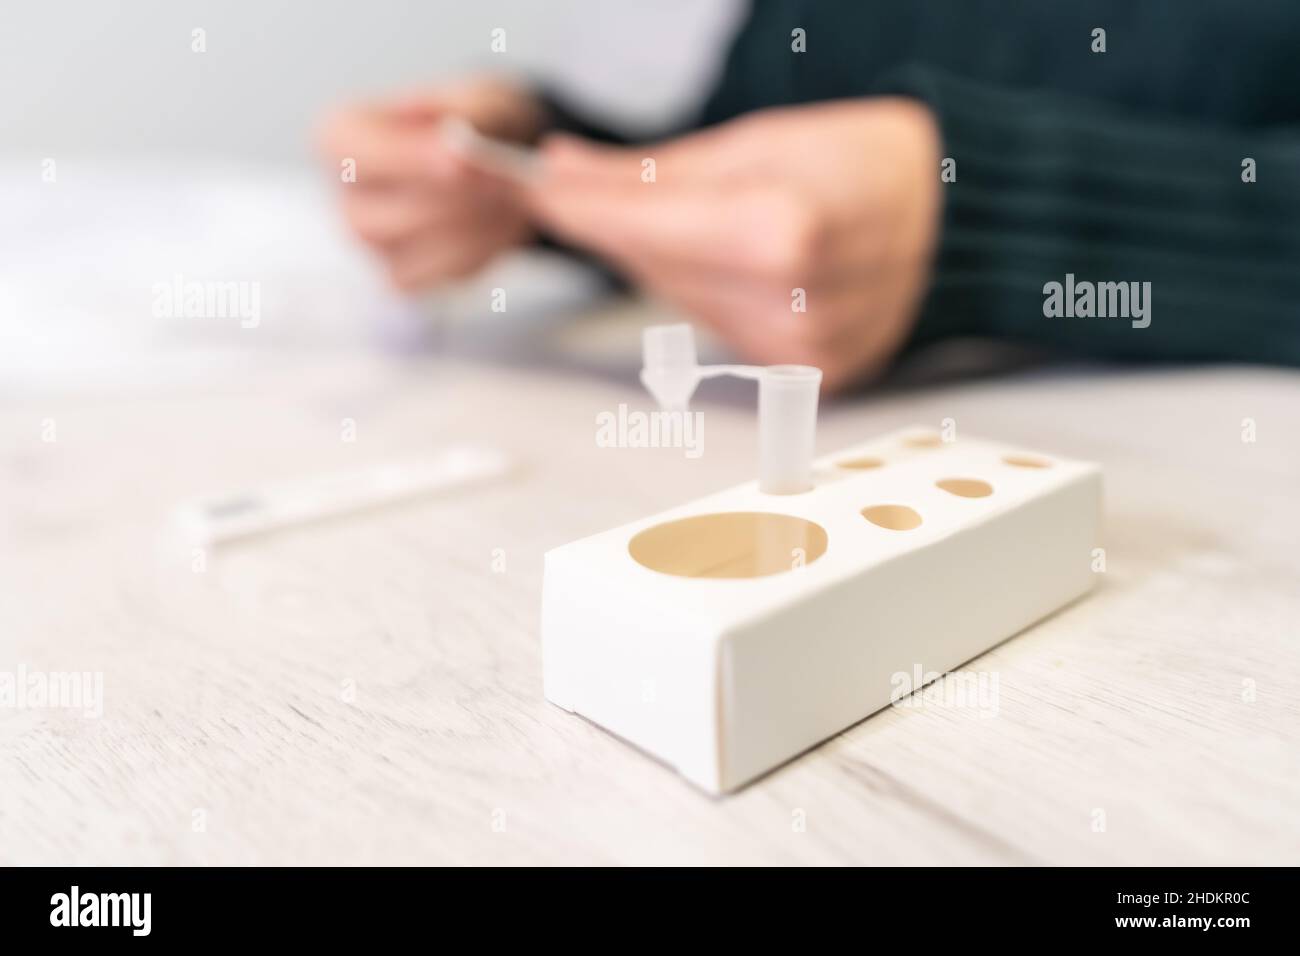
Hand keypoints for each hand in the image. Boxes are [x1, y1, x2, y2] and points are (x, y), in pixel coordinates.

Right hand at [317, 77, 545, 289]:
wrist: (498, 159)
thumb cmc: (474, 121)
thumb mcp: (478, 99)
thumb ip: (468, 118)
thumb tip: (456, 151)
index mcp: (342, 137)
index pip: (354, 155)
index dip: (407, 160)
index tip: (458, 161)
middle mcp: (347, 195)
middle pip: (378, 215)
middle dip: (449, 201)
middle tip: (506, 181)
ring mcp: (372, 243)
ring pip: (413, 248)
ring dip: (473, 226)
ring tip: (511, 197)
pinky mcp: (405, 274)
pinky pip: (439, 273)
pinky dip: (480, 251)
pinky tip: (500, 223)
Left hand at [524, 99, 941, 389]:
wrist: (956, 219)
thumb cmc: (865, 163)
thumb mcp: (759, 141)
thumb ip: (653, 169)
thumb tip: (565, 172)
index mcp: (782, 231)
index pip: (644, 225)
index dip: (583, 207)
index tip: (540, 190)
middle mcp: (791, 304)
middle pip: (657, 271)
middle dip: (618, 229)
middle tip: (586, 192)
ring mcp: (801, 351)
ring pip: (684, 307)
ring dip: (669, 263)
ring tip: (703, 218)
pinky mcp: (807, 377)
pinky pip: (723, 333)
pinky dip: (712, 297)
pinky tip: (737, 263)